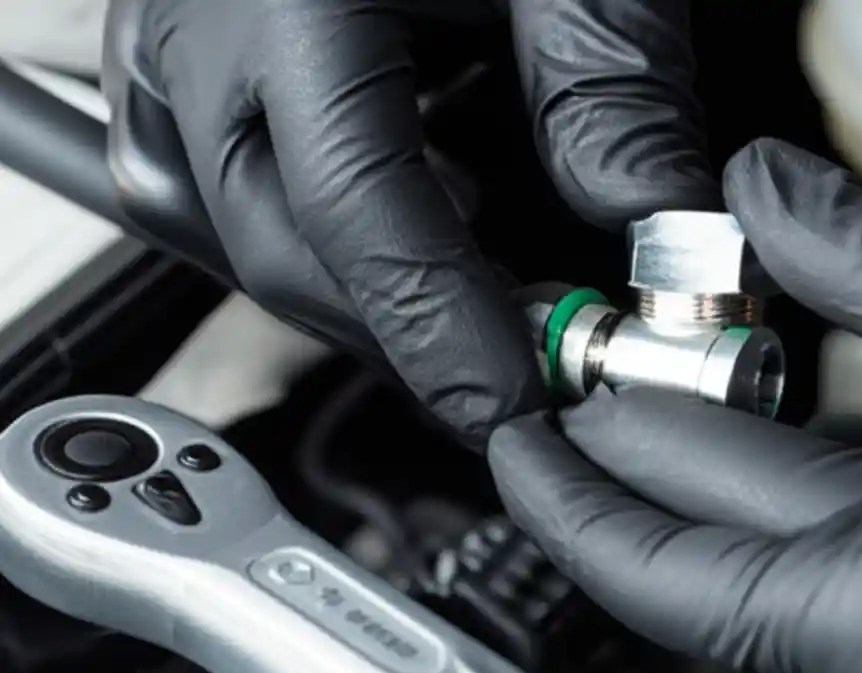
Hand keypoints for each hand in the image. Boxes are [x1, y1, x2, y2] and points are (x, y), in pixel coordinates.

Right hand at [101, 0, 716, 450]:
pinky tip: (411, 224)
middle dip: (408, 336)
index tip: (515, 404)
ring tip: (475, 292)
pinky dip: (329, 240)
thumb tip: (653, 222)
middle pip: (287, 257)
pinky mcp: (173, 77)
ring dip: (367, 293)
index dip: (440, 329)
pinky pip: (229, 203)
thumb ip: (603, 79)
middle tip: (525, 367)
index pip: (357, 208)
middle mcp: (194, 37)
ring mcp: (166, 60)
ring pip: (246, 247)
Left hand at [488, 138, 861, 672]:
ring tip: (678, 362)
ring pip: (822, 523)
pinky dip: (851, 451)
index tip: (517, 443)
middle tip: (580, 373)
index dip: (572, 497)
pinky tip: (826, 393)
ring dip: (751, 440)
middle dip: (652, 446)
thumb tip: (769, 189)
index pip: (665, 573)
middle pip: (735, 540)